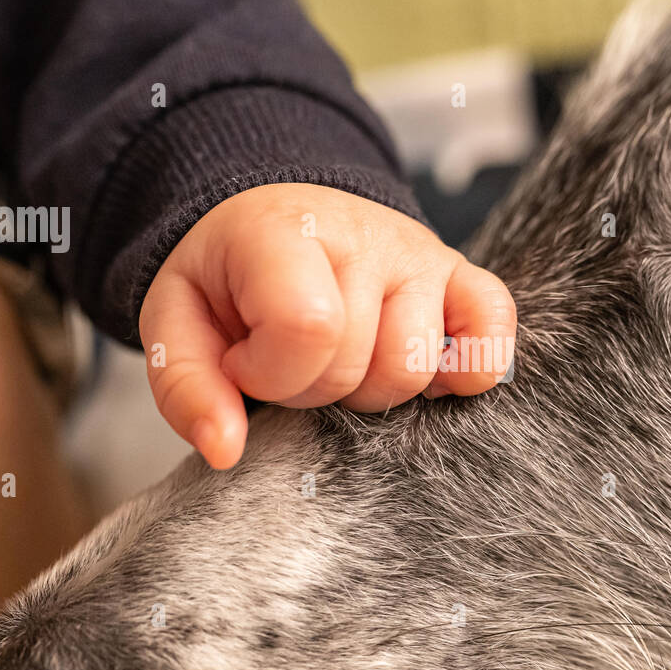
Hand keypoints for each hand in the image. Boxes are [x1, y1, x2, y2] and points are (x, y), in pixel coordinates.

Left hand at [139, 183, 516, 468]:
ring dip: (373, 387)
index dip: (273, 374)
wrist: (278, 219)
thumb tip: (225, 450)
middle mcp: (367, 235)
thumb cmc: (229, 279)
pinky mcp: (463, 276)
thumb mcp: (177, 322)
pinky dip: (468, 367)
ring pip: (415, 367)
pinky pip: (494, 330)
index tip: (246, 363)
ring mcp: (423, 255)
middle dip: (315, 388)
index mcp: (286, 232)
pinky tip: (423, 371)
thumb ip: (187, 388)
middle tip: (291, 361)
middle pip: (360, 363)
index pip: (310, 329)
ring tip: (344, 358)